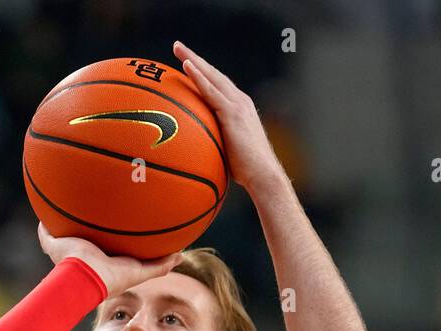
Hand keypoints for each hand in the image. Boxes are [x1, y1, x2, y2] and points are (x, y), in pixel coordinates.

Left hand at [37, 222, 181, 297]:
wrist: (81, 277)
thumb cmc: (68, 262)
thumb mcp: (55, 243)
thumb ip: (47, 233)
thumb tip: (41, 220)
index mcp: (102, 260)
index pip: (113, 250)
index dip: (121, 243)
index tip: (127, 234)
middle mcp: (118, 266)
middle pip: (135, 257)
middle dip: (145, 250)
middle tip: (155, 238)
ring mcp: (130, 272)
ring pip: (151, 264)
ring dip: (163, 257)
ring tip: (175, 246)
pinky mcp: (138, 275)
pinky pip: (158, 268)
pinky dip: (170, 261)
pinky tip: (181, 254)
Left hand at [173, 40, 284, 194]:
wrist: (263, 174)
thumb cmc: (246, 172)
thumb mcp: (228, 153)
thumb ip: (214, 144)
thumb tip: (196, 153)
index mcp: (239, 108)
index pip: (218, 86)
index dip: (203, 73)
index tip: (187, 63)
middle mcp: (240, 101)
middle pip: (213, 74)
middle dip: (195, 58)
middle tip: (177, 46)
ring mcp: (237, 105)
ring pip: (211, 76)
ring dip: (194, 60)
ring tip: (177, 48)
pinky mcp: (232, 113)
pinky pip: (211, 90)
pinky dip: (198, 76)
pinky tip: (186, 66)